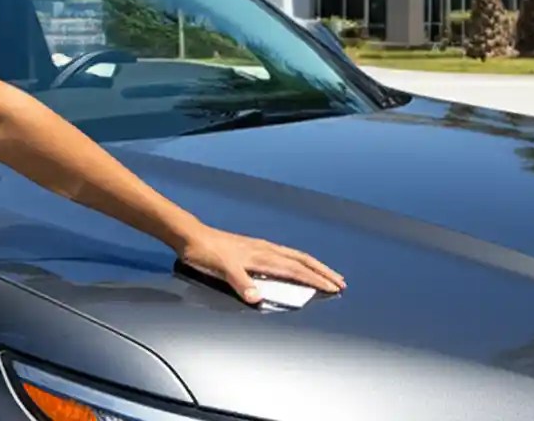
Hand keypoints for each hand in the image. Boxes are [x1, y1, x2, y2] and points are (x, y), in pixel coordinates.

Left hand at [178, 226, 345, 303]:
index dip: (315, 279)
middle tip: (341, 282)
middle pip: (302, 260)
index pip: (296, 269)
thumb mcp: (222, 269)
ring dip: (313, 266)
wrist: (192, 237)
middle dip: (322, 271)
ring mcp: (260, 247)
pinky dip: (298, 261)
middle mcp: (265, 249)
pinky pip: (284, 254)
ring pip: (295, 256)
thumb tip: (257, 297)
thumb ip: (240, 283)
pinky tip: (297, 265)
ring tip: (326, 274)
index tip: (333, 288)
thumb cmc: (206, 252)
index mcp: (262, 255)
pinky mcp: (254, 247)